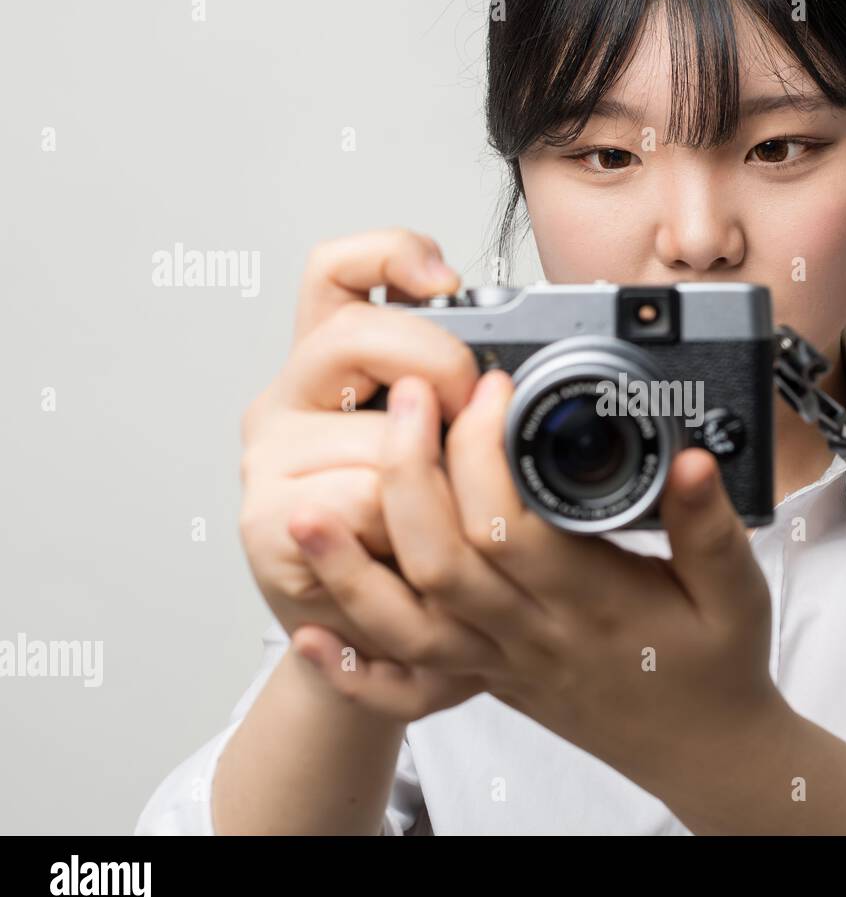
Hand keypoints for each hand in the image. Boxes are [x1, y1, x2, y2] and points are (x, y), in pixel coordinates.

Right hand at [238, 228, 490, 712]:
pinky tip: (410, 552)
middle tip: (478, 408)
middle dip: (438, 365)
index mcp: (333, 363)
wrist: (377, 643)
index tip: (448, 280)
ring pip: (370, 433)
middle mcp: (291, 397)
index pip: (338, 270)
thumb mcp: (449, 452)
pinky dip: (402, 534)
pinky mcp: (266, 522)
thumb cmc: (423, 539)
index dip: (391, 254)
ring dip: (432, 474)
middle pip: (354, 335)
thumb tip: (527, 372)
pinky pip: (357, 507)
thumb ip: (468, 400)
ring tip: (454, 509)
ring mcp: (271, 458)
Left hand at [289, 368, 788, 784]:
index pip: (515, 525)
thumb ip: (711, 527)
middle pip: (443, 561)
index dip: (488, 450)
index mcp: (593, 602)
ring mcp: (500, 664)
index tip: (492, 386)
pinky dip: (351, 669)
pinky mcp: (486, 680)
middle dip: (410, 473)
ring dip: (349, 570)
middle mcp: (533, 635)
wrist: (702, 751)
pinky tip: (309, 638)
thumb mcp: (736, 593)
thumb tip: (690, 460)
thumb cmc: (717, 670)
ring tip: (303, 514)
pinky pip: (406, 685)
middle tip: (405, 399)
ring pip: (406, 623)